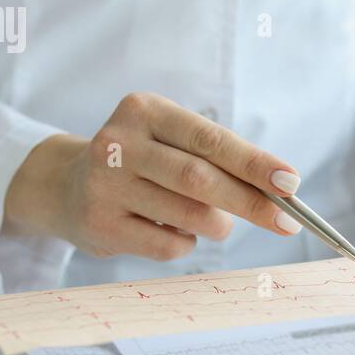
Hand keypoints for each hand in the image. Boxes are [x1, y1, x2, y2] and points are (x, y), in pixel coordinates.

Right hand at [4, 92, 302, 260]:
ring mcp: (104, 185)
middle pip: (200, 179)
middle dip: (251, 202)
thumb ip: (218, 159)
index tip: (291, 183)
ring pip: (189, 216)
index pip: (210, 139)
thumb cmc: (142, 161)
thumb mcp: (170, 141)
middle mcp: (119, 143)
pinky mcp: (100, 225)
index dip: (254, 163)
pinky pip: (169, 245)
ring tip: (216, 221)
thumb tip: (281, 192)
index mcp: (144, 110)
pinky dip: (188, 242)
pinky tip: (174, 229)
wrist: (64, 185)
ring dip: (218, 225)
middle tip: (287, 221)